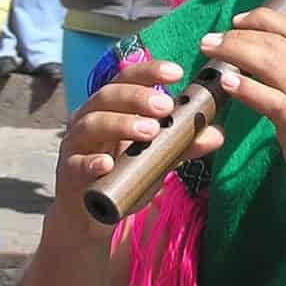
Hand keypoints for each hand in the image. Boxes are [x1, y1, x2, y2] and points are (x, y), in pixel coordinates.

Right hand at [56, 58, 222, 232]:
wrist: (90, 214)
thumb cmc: (122, 175)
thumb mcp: (155, 157)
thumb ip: (181, 144)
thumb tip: (217, 133)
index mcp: (110, 107)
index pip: (126, 79)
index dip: (149, 72)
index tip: (177, 72)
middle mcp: (89, 118)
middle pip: (107, 96)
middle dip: (137, 97)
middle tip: (166, 106)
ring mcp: (75, 145)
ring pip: (91, 124)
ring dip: (121, 124)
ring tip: (149, 131)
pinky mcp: (68, 174)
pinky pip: (76, 164)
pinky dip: (91, 162)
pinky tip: (108, 164)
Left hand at [201, 8, 285, 215]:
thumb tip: (269, 64)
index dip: (260, 19)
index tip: (237, 21)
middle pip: (274, 40)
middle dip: (237, 35)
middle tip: (212, 39)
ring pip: (266, 60)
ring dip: (233, 51)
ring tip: (210, 50)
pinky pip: (265, 97)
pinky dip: (243, 87)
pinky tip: (225, 83)